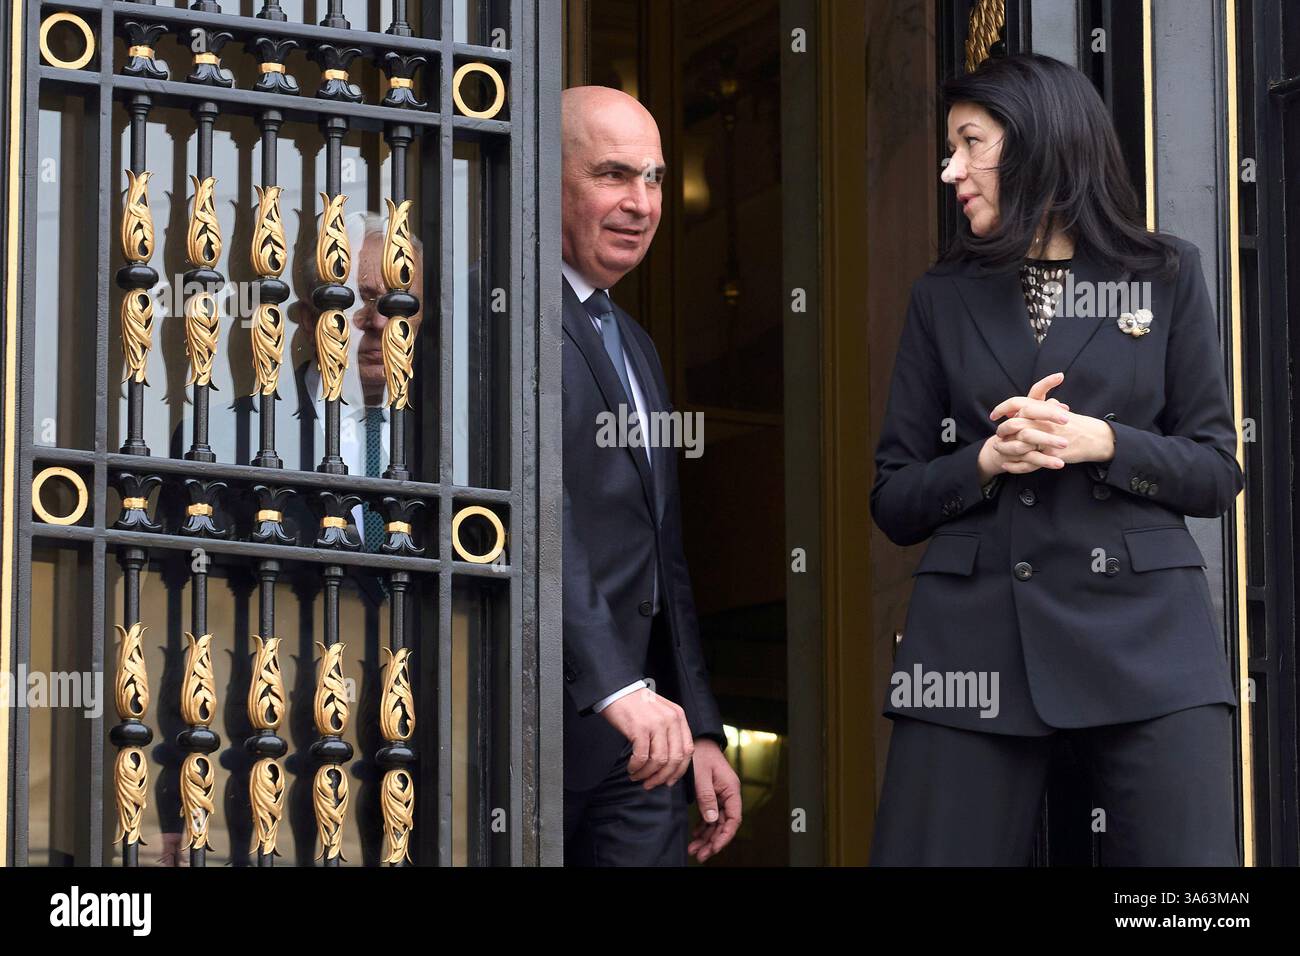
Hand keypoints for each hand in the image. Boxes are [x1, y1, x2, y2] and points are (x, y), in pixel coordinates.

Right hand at [601, 686, 694, 789]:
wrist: (617, 689)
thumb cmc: (636, 706)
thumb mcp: (660, 714)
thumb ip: (669, 733)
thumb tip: (669, 766)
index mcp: (679, 716)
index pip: (687, 750)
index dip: (679, 770)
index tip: (668, 781)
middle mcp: (671, 719)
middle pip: (675, 759)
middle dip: (662, 777)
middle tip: (650, 784)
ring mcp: (656, 723)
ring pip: (659, 761)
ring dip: (647, 774)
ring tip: (637, 776)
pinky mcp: (640, 728)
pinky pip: (641, 757)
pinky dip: (636, 767)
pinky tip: (631, 768)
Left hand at [687, 739, 741, 862]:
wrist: (696, 739)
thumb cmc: (699, 754)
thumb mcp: (701, 776)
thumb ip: (706, 797)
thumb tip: (711, 820)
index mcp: (731, 789)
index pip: (733, 819)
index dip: (724, 836)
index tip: (713, 848)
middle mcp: (728, 794)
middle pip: (724, 824)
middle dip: (713, 841)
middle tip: (699, 855)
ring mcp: (720, 795)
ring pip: (716, 822)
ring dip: (707, 836)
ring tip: (694, 849)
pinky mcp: (712, 794)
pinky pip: (710, 815)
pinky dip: (703, 826)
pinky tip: (696, 835)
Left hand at [983, 373, 1115, 476]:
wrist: (1096, 438)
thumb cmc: (1078, 425)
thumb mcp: (1059, 412)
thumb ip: (1043, 408)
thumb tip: (1026, 406)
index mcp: (1045, 409)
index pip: (1018, 403)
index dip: (1003, 408)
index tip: (994, 415)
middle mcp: (1044, 422)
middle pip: (1014, 424)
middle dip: (1003, 430)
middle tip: (997, 435)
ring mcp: (1047, 439)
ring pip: (1019, 444)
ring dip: (1006, 448)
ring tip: (998, 450)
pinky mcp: (1051, 454)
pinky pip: (1029, 461)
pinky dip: (1016, 465)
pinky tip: (1007, 465)